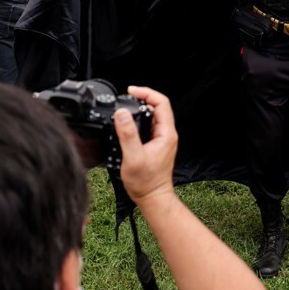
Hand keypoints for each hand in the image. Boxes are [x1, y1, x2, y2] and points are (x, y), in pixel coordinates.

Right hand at [116, 86, 177, 205]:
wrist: (152, 198)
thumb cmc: (146, 182)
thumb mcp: (133, 157)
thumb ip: (127, 134)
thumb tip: (122, 113)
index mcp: (166, 134)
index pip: (161, 103)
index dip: (146, 93)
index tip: (131, 91)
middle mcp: (166, 135)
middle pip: (157, 107)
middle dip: (141, 98)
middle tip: (126, 97)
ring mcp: (161, 140)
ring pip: (152, 116)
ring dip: (139, 109)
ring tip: (125, 108)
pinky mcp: (155, 145)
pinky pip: (148, 126)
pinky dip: (138, 120)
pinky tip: (127, 123)